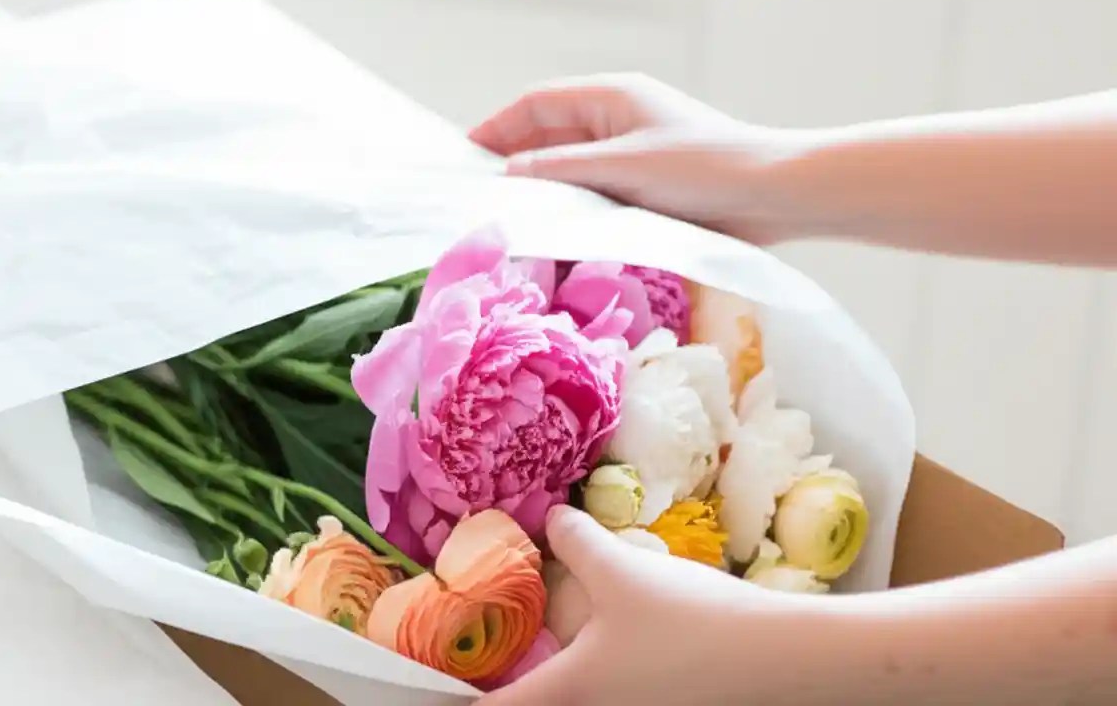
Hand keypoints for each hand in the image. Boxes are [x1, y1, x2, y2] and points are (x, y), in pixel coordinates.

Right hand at [469, 74, 799, 243]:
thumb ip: (562, 169)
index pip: (536, 105)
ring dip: (545, 196)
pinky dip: (574, 216)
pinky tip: (558, 242)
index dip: (497, 128)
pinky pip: (595, 199)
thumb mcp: (625, 166)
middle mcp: (618, 122)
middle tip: (480, 201)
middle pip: (548, 138)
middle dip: (514, 166)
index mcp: (612, 98)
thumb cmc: (707, 167)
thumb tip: (509, 175)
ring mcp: (632, 157)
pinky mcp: (646, 191)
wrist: (775, 196)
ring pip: (570, 173)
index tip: (465, 160)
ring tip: (512, 224)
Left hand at [477, 506, 848, 705]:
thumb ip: (576, 542)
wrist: (782, 661)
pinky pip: (613, 701)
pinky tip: (619, 651)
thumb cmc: (689, 620)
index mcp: (568, 693)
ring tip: (549, 650)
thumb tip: (548, 518)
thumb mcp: (621, 570)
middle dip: (507, 689)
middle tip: (486, 660)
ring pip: (576, 703)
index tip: (424, 687)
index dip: (449, 702)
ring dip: (553, 683)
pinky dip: (595, 682)